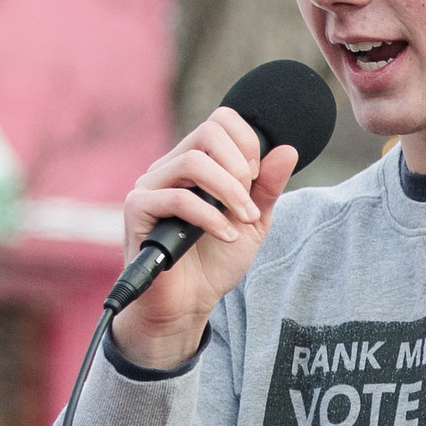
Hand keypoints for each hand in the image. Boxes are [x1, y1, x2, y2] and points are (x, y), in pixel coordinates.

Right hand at [110, 107, 301, 367]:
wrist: (188, 304)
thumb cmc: (216, 261)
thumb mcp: (253, 221)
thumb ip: (268, 187)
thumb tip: (288, 149)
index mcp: (195, 162)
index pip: (220, 121)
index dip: (248, 142)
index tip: (258, 178)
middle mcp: (169, 167)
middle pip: (207, 132)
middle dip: (241, 165)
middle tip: (251, 202)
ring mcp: (150, 186)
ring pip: (191, 161)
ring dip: (229, 190)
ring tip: (246, 218)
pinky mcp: (137, 210)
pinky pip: (175, 199)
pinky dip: (209, 216)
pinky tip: (227, 235)